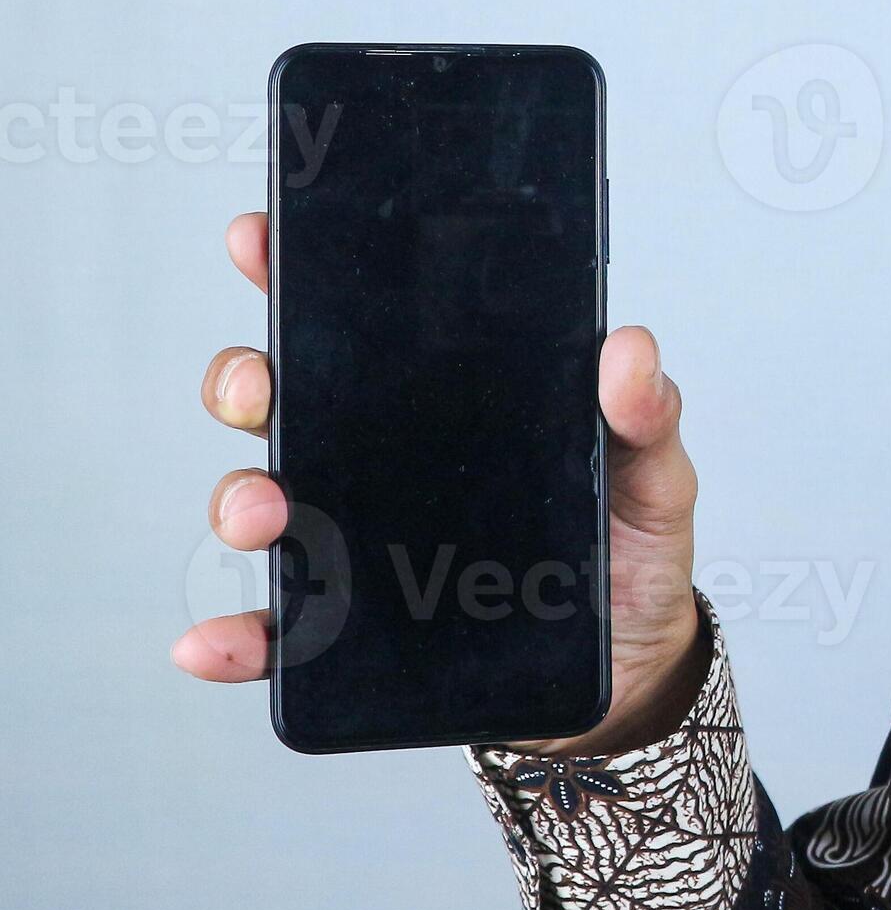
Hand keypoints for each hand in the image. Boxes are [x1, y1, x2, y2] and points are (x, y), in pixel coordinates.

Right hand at [173, 211, 708, 755]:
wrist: (628, 667)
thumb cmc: (629, 550)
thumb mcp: (654, 473)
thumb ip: (647, 414)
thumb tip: (629, 349)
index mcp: (449, 404)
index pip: (364, 328)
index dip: (304, 277)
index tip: (263, 242)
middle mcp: (385, 461)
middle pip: (288, 401)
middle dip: (250, 384)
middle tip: (262, 391)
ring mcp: (361, 541)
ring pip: (268, 502)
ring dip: (242, 498)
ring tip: (265, 514)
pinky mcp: (354, 628)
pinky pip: (278, 629)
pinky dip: (238, 635)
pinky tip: (216, 640)